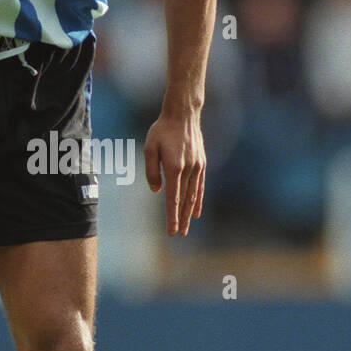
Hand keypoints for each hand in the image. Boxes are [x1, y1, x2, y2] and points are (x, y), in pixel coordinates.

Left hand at [144, 109, 204, 236]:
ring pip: (193, 195)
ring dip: (189, 213)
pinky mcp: (201, 164)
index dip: (171, 216)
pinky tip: (196, 211)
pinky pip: (200, 186)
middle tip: (179, 234)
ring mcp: (197, 167)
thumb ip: (151, 171)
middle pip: (184, 201)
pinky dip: (198, 200)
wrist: (183, 115)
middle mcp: (188, 169)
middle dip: (181, 219)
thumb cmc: (162, 130)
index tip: (171, 231)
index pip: (173, 198)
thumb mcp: (149, 148)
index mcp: (174, 167)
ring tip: (186, 227)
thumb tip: (157, 190)